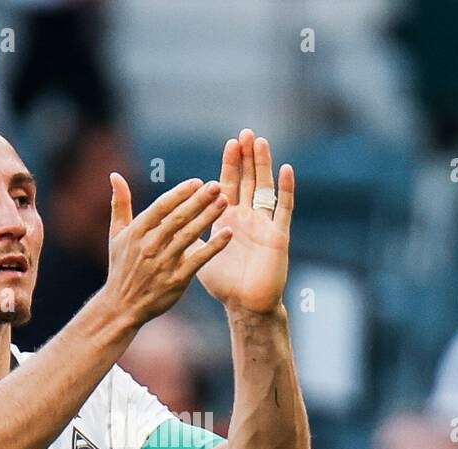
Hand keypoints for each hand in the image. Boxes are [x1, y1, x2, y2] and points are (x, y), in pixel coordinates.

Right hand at [99, 175, 232, 326]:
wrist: (122, 306)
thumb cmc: (121, 267)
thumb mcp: (116, 234)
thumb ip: (119, 204)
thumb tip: (115, 175)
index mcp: (137, 232)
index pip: (161, 207)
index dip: (180, 193)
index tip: (198, 182)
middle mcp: (150, 246)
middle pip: (178, 219)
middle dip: (198, 200)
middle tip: (217, 185)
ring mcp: (164, 264)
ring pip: (189, 236)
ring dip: (208, 217)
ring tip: (225, 201)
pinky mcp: (176, 280)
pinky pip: (198, 260)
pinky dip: (213, 247)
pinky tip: (228, 233)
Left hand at [196, 129, 293, 316]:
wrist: (245, 305)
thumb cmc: (224, 283)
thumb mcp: (201, 254)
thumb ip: (189, 235)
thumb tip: (170, 222)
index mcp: (230, 220)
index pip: (231, 186)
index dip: (231, 165)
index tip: (230, 143)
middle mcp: (249, 218)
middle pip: (249, 181)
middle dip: (247, 158)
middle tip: (245, 133)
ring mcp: (265, 224)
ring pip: (265, 188)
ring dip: (263, 165)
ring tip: (261, 142)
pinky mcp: (278, 235)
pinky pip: (283, 209)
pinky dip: (286, 189)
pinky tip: (286, 170)